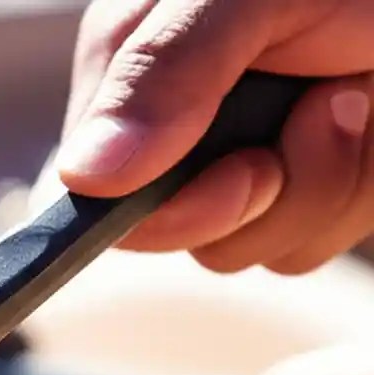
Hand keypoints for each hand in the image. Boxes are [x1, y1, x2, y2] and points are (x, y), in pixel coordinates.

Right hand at [56, 0, 373, 273]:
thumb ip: (157, 73)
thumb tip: (83, 177)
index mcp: (132, 79)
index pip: (102, 198)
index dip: (168, 210)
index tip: (245, 171)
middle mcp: (177, 132)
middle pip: (187, 235)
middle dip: (264, 194)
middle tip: (321, 108)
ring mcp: (244, 164)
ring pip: (260, 247)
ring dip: (325, 182)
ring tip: (355, 94)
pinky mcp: (305, 188)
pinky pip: (314, 241)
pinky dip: (357, 183)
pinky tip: (368, 117)